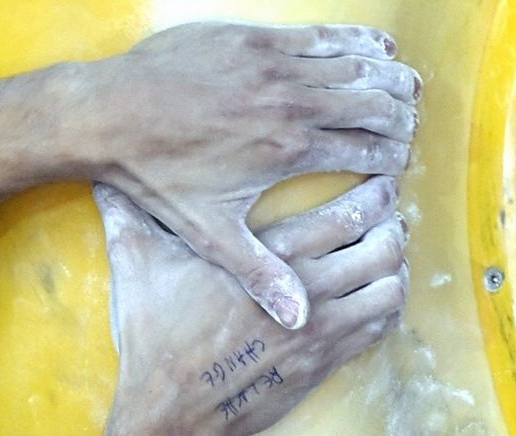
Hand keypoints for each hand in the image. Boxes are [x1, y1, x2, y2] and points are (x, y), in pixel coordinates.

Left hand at [83, 22, 419, 328]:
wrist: (106, 113)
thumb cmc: (153, 175)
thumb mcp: (208, 233)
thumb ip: (260, 273)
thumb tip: (299, 319)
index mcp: (289, 150)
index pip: (368, 150)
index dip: (393, 159)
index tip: (399, 167)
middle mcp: (291, 102)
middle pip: (375, 103)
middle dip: (401, 117)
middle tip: (409, 129)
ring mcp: (275, 64)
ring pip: (359, 64)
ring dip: (390, 77)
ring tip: (407, 90)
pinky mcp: (256, 38)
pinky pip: (325, 35)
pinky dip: (358, 42)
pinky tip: (376, 48)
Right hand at [97, 176, 406, 435]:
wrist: (172, 409)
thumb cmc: (157, 334)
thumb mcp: (138, 265)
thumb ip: (128, 217)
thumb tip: (104, 181)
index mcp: (273, 256)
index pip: (350, 212)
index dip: (375, 192)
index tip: (377, 182)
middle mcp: (310, 290)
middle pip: (385, 245)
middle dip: (391, 226)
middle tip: (385, 218)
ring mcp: (323, 332)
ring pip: (391, 288)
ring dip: (393, 269)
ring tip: (383, 258)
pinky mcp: (324, 364)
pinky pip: (378, 329)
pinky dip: (386, 308)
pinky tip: (373, 299)